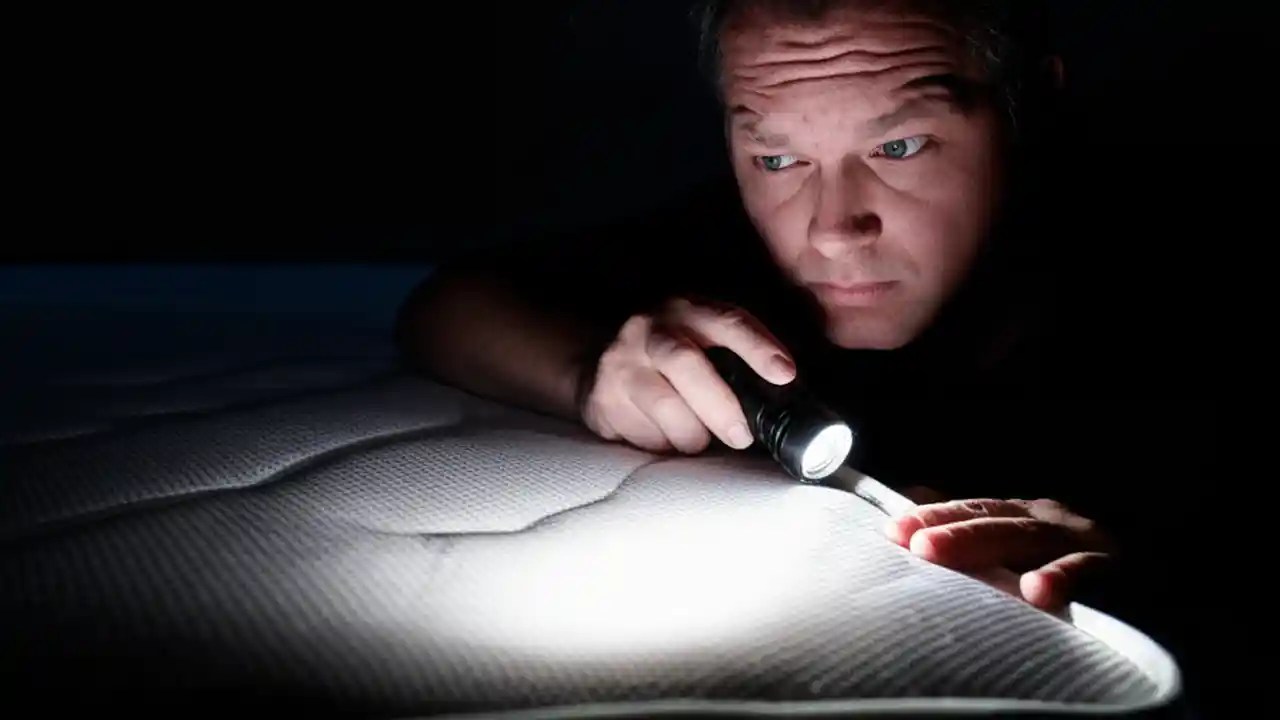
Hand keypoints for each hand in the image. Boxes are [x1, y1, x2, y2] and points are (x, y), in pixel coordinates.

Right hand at [580, 298, 795, 453]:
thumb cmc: (672, 353)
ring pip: (663, 406)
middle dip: (720, 405)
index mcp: (687, 310)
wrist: (599, 359)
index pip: (727, 322)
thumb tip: (786, 393)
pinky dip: (662, 444)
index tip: (784, 374)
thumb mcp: (702, 336)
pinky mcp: (601, 400)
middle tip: (741, 436)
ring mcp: (620, 363)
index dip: (757, 347)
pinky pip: (640, 433)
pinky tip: (665, 436)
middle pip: (685, 362)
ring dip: (690, 433)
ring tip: (698, 438)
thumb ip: (738, 354)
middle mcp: (650, 329)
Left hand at [884, 498, 1112, 609]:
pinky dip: (1061, 578)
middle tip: (910, 543)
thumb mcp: (1023, 556)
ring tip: (936, 555)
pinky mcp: (1119, 573)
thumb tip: (916, 497)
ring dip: (981, 544)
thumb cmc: (1077, 577)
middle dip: (948, 529)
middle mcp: (1052, 523)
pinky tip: (1035, 592)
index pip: (973, 511)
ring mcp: (1086, 544)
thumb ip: (975, 532)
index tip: (892, 531)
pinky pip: (1087, 574)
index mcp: (1026, 518)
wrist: (1164, 600)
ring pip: (1028, 537)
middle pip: (994, 521)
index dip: (934, 516)